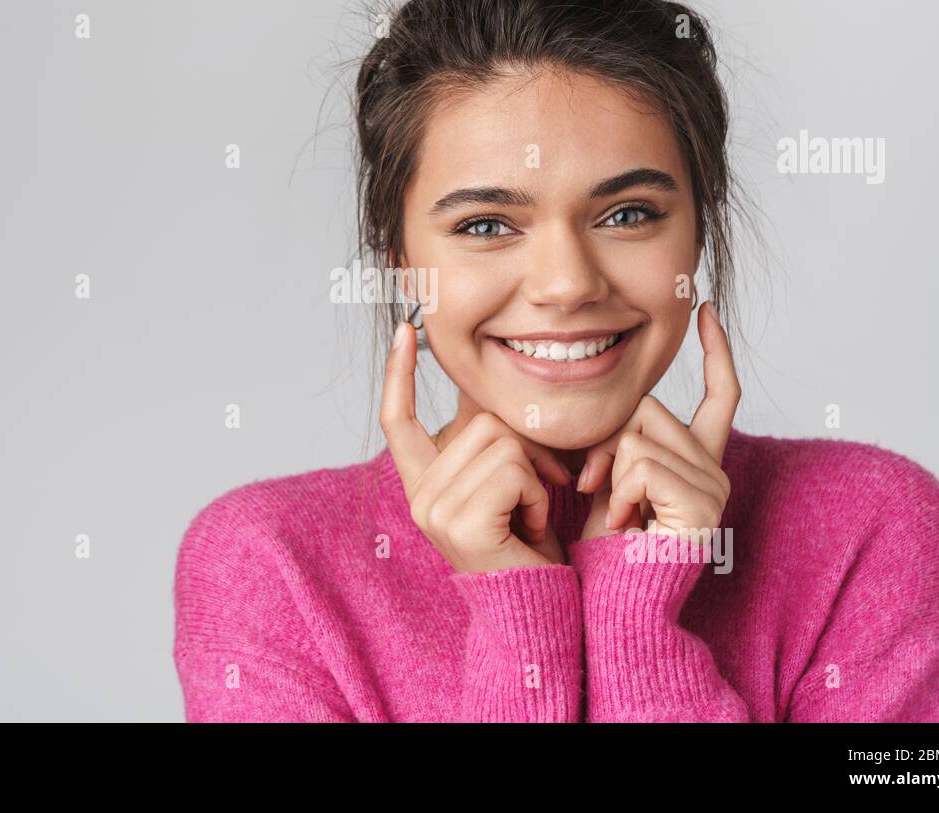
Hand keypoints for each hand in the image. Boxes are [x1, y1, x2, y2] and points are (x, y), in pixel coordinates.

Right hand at [380, 320, 573, 572]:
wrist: (540, 610)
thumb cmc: (529, 547)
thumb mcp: (505, 482)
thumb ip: (488, 442)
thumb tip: (484, 392)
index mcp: (422, 485)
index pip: (398, 421)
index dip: (398, 374)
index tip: (406, 328)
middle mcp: (418, 496)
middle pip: (477, 420)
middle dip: (523, 446)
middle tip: (533, 493)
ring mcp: (434, 509)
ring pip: (501, 439)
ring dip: (534, 473)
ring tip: (528, 513)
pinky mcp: (461, 521)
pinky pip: (514, 468)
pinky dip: (537, 494)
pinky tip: (530, 527)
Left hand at [575, 302, 740, 541]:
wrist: (612, 605)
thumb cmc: (601, 550)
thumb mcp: (602, 478)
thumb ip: (613, 438)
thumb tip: (599, 390)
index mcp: (694, 459)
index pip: (719, 394)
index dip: (714, 351)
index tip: (703, 307)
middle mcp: (712, 467)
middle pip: (648, 405)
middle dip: (603, 437)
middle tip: (586, 483)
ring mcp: (712, 485)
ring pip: (638, 431)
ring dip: (605, 471)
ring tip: (609, 512)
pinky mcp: (702, 505)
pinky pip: (641, 464)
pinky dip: (617, 492)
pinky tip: (621, 524)